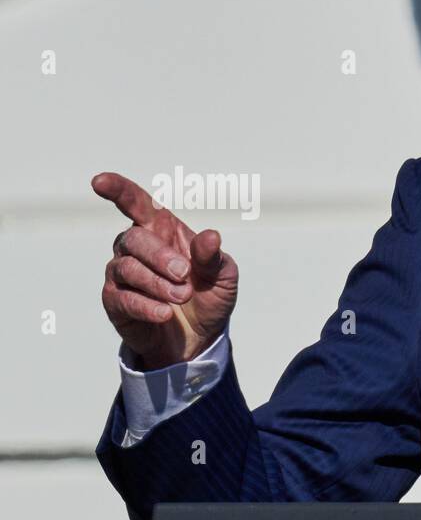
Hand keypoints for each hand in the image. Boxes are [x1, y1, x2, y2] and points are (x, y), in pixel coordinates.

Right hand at [92, 172, 238, 369]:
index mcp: (162, 230)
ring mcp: (121, 274)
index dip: (118, 190)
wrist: (200, 337)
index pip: (135, 202)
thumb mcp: (222, 277)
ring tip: (182, 297)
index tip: (99, 182)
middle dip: (160, 256)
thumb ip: (213, 257)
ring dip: (158, 284)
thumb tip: (211, 236)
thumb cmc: (208, 295)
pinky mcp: (115, 302)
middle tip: (185, 274)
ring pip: (127, 268)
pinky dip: (147, 306)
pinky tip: (165, 314)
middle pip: (133, 239)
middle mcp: (135, 247)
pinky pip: (124, 299)